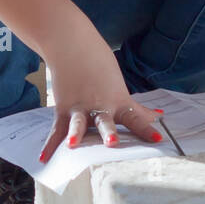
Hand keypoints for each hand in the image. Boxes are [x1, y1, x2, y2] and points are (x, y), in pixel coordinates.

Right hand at [37, 45, 163, 161]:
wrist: (72, 45)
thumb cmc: (100, 64)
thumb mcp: (120, 86)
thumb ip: (136, 107)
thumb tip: (159, 116)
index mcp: (117, 101)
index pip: (135, 117)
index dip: (147, 128)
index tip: (159, 139)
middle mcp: (99, 107)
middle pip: (105, 122)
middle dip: (108, 133)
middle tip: (112, 143)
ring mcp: (80, 108)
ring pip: (78, 124)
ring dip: (76, 134)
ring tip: (73, 144)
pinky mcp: (63, 109)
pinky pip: (56, 130)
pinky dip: (50, 145)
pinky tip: (45, 159)